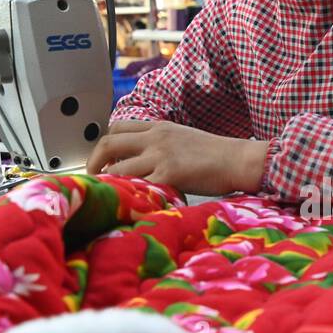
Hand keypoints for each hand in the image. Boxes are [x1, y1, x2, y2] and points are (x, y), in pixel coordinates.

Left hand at [86, 121, 267, 195]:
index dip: (104, 145)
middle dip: (93, 162)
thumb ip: (161, 145)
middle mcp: (155, 138)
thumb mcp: (183, 138)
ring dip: (110, 184)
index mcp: (158, 127)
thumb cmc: (217, 154)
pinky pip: (139, 186)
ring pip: (118, 168)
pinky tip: (132, 205)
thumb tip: (142, 163)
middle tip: (93, 179)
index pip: (117, 127)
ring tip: (112, 196)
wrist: (239, 159)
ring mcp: (161, 155)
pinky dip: (131, 197)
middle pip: (108, 143)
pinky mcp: (169, 174)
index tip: (103, 161)